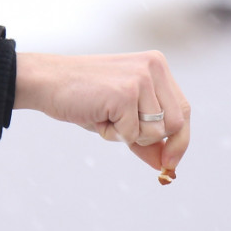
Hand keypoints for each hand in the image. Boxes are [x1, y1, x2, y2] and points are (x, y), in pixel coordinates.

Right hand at [14, 50, 189, 177]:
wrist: (47, 81)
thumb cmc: (84, 97)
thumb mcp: (122, 116)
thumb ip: (147, 136)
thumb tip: (167, 164)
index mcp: (156, 66)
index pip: (183, 111)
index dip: (180, 141)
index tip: (170, 163)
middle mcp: (153, 67)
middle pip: (175, 124)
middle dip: (152, 140)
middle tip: (121, 129)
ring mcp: (141, 78)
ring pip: (156, 133)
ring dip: (128, 136)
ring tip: (106, 115)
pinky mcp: (126, 92)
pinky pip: (132, 135)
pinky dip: (113, 134)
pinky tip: (97, 114)